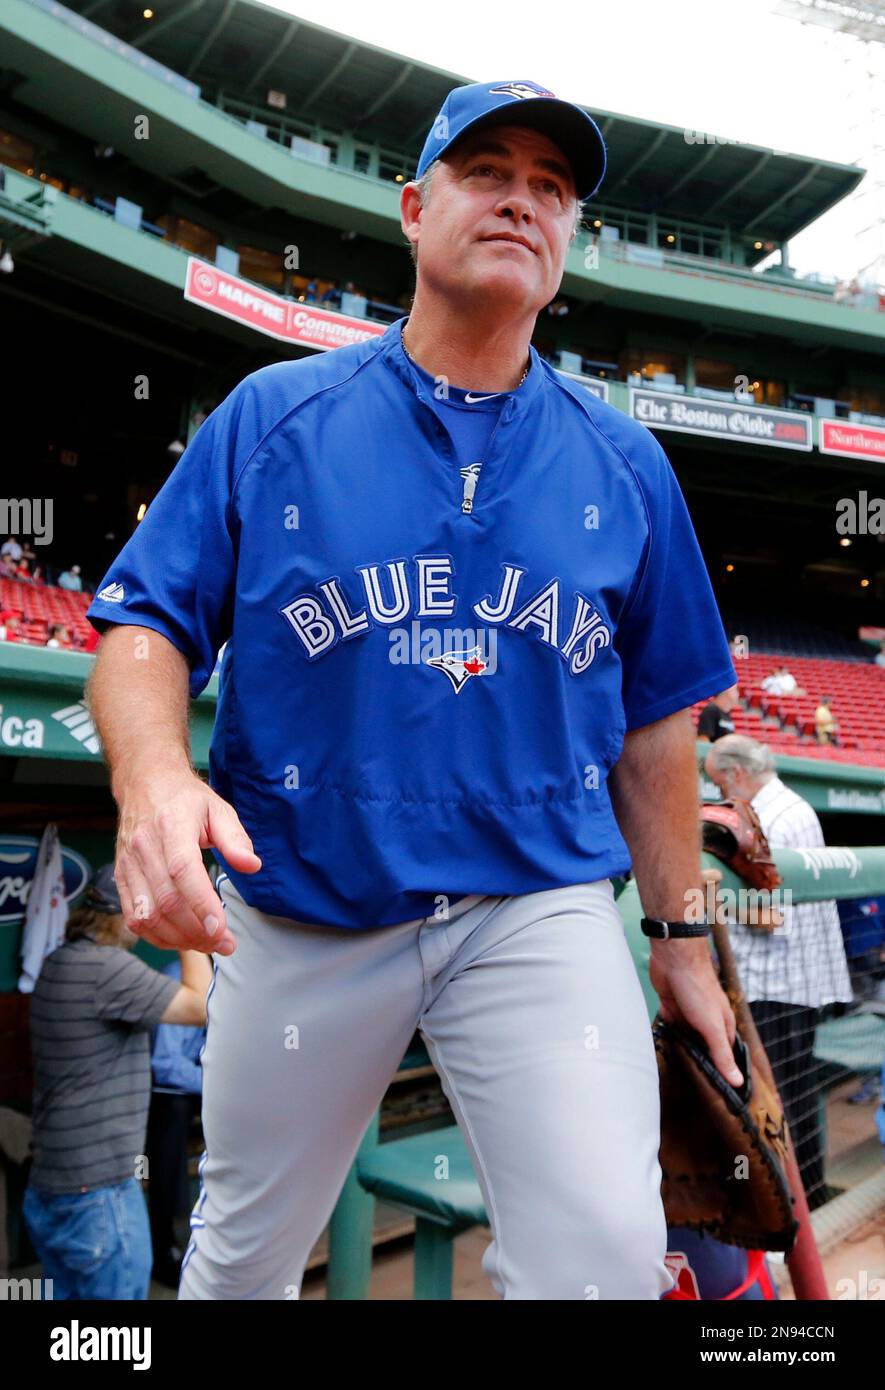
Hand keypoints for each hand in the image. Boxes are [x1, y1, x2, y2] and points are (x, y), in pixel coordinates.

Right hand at [114, 768, 260, 954]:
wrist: (145, 784)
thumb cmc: (185, 799)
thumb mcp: (218, 809)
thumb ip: (236, 839)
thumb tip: (252, 866)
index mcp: (172, 825)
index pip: (182, 871)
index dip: (201, 904)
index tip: (221, 928)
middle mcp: (144, 847)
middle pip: (166, 901)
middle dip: (197, 931)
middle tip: (224, 943)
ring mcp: (128, 864)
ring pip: (147, 915)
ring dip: (178, 938)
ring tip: (206, 943)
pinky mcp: (121, 878)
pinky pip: (133, 917)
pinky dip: (156, 936)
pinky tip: (180, 938)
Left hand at [649, 941, 742, 1086]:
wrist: (674, 958)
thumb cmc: (698, 988)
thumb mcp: (712, 1026)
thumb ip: (721, 1054)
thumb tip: (738, 1082)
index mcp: (723, 1026)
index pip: (725, 1056)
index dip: (722, 1073)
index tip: (719, 1096)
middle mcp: (707, 1021)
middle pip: (704, 1048)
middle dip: (699, 1063)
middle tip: (692, 1091)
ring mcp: (688, 1014)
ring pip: (685, 1039)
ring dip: (681, 1050)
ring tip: (674, 1074)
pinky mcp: (671, 1006)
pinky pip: (670, 1026)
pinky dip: (667, 1034)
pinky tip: (661, 1047)